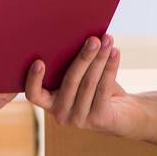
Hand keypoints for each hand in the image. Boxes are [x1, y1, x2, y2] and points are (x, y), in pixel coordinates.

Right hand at [24, 34, 145, 137]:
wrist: (122, 112)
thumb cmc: (97, 89)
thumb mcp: (82, 78)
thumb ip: (74, 64)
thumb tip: (80, 36)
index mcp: (49, 103)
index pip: (34, 95)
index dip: (34, 80)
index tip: (39, 61)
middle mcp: (61, 114)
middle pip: (70, 81)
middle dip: (83, 57)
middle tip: (93, 39)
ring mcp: (79, 119)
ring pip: (89, 83)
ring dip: (100, 58)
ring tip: (107, 41)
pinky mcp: (98, 119)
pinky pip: (103, 88)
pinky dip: (110, 67)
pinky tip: (115, 53)